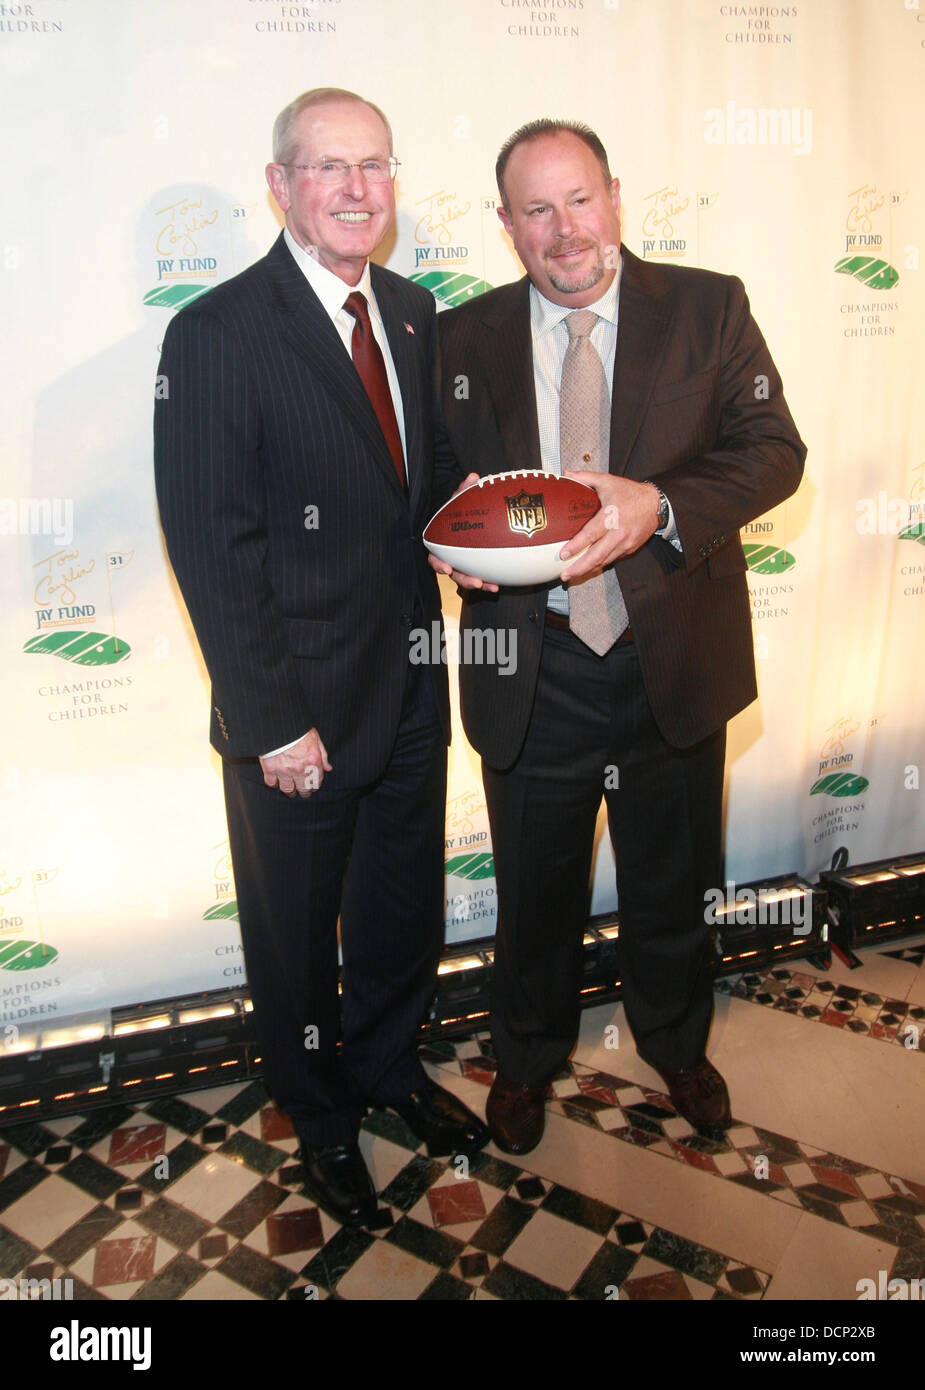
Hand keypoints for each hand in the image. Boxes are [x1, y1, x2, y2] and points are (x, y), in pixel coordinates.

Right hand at [258, 728, 331, 797]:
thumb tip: (328, 768)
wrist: (279, 725)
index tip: (313, 786)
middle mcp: (299, 769)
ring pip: (287, 789)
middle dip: (304, 793)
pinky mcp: (269, 769)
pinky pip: (271, 783)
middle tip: (303, 793)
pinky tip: (276, 782)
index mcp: (313, 762)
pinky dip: (274, 784)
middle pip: (303, 789)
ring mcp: (284, 771)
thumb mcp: (316, 739)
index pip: (317, 781)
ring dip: (290, 792)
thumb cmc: (298, 729)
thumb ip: (323, 755)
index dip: (315, 785)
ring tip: (291, 792)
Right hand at [427, 472, 499, 591]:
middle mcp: (450, 557)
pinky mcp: (475, 567)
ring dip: (478, 583)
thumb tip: (472, 477)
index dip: (439, 564)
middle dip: (463, 579)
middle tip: (476, 582)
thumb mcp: (459, 499)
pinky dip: (490, 580)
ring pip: (467, 578)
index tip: (446, 568)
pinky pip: (481, 576)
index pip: (435, 557)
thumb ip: (463, 490)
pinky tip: (500, 584)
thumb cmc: (459, 510)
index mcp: (441, 544)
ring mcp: (463, 563)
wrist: (468, 517)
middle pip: (453, 573)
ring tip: (491, 586)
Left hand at [559, 473, 660, 579]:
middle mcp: (619, 533)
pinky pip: (612, 559)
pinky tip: (589, 567)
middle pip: (597, 556)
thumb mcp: (608, 480)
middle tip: (565, 575)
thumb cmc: (631, 493)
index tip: (564, 554)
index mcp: (611, 516)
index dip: (576, 546)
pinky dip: (600, 564)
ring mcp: (625, 543)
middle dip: (579, 568)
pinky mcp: (629, 549)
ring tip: (573, 574)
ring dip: (588, 569)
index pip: (591, 534)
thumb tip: (567, 474)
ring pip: (604, 561)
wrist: (655, 504)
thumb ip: (586, 477)